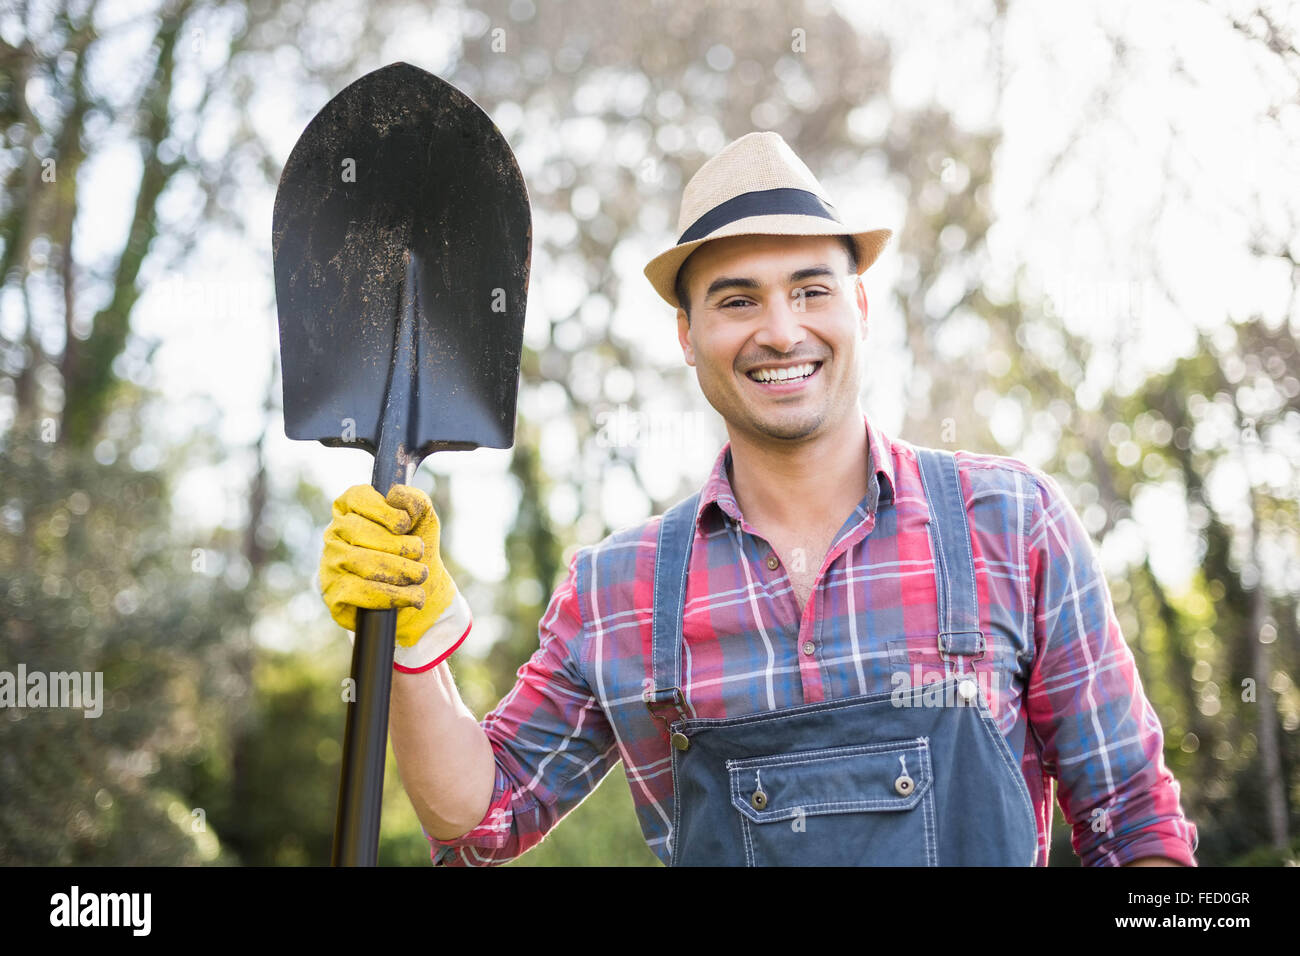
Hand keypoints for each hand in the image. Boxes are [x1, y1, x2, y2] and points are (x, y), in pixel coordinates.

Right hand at [319, 483, 471, 670]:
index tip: (405, 524)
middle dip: (399, 545)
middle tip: (419, 553)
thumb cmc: (412, 548)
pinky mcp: (334, 594)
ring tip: (420, 575)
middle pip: (360, 532)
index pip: (356, 499)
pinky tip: (412, 596)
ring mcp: (330, 564)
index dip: (384, 510)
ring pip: (361, 562)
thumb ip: (414, 501)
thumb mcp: (421, 520)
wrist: (414, 590)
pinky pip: (359, 592)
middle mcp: (333, 534)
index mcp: (349, 509)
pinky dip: (393, 595)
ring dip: (400, 570)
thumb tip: (395, 495)